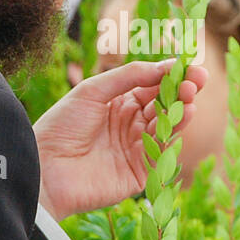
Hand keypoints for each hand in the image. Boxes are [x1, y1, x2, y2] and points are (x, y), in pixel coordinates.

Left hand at [33, 59, 207, 219]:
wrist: (43, 169)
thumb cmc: (60, 127)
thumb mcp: (92, 91)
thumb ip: (128, 77)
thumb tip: (163, 66)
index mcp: (117, 104)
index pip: (151, 87)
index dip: (170, 76)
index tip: (189, 66)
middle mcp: (129, 126)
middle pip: (163, 106)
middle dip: (181, 92)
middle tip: (197, 80)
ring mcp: (135, 149)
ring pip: (167, 128)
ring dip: (181, 111)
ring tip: (189, 96)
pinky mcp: (140, 173)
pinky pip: (163, 152)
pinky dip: (175, 135)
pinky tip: (182, 116)